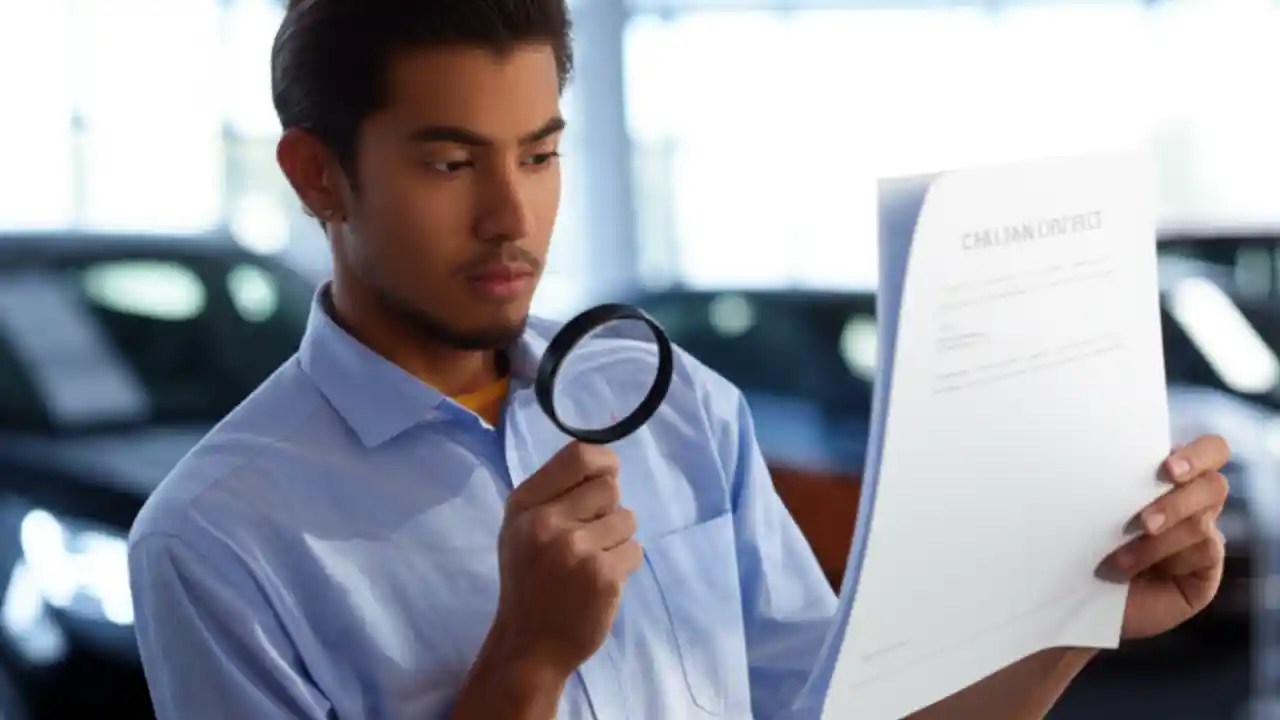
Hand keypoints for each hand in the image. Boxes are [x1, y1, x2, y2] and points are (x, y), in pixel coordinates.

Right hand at [489, 442, 642, 678]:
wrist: (529, 645)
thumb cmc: (529, 580)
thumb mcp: (522, 529)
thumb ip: (556, 495)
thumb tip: (607, 468)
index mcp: (524, 505)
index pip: (578, 456)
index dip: (603, 462)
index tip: (607, 476)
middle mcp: (547, 522)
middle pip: (609, 487)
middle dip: (608, 510)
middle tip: (589, 538)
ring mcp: (576, 549)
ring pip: (627, 519)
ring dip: (618, 539)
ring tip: (593, 561)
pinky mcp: (603, 575)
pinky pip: (635, 550)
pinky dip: (624, 565)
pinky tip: (601, 582)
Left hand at [1099, 435, 1231, 640]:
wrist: (1076, 590)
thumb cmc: (1083, 538)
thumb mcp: (1097, 504)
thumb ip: (1116, 480)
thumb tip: (1106, 455)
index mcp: (1170, 473)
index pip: (1211, 450)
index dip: (1198, 456)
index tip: (1168, 469)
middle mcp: (1193, 500)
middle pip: (1215, 484)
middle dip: (1178, 502)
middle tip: (1145, 522)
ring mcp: (1203, 533)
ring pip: (1201, 521)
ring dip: (1157, 541)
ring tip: (1120, 559)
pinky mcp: (1206, 566)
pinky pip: (1203, 552)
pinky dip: (1163, 558)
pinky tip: (1129, 570)